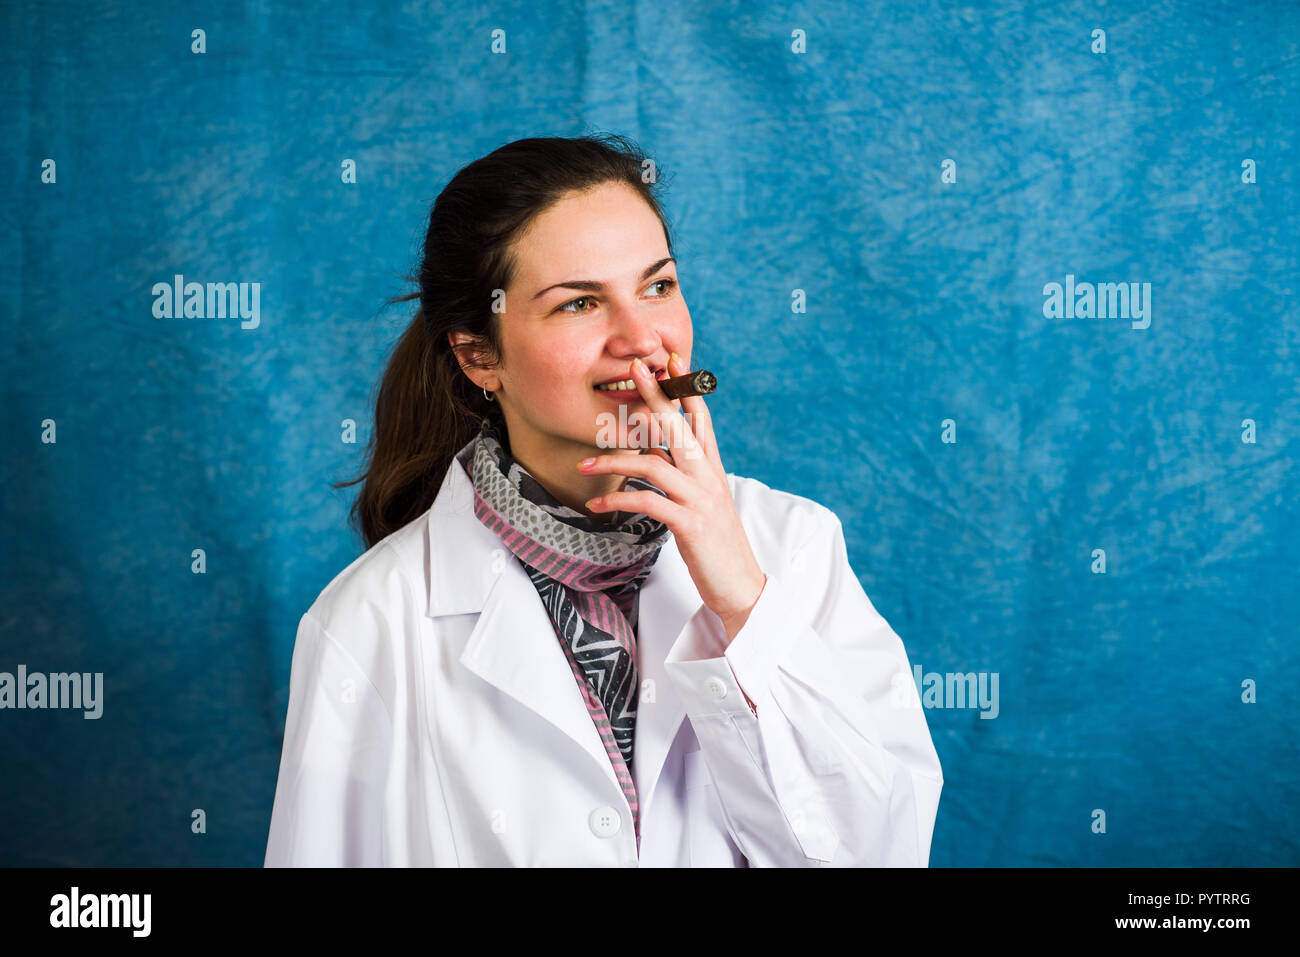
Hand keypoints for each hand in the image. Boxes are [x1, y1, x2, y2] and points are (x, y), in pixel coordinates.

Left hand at [577, 352, 766, 642]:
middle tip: (635, 367)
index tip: (671, 359)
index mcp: (712, 469)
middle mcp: (709, 477)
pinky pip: (647, 502)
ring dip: (615, 460)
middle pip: (680, 426)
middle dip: (656, 395)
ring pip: (655, 463)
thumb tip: (658, 455)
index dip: (687, 388)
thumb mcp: (702, 502)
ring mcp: (700, 499)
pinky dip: (618, 500)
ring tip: (585, 462)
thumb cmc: (715, 544)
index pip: (700, 419)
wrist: (740, 586)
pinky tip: (597, 506)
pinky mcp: (690, 524)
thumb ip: (685, 475)